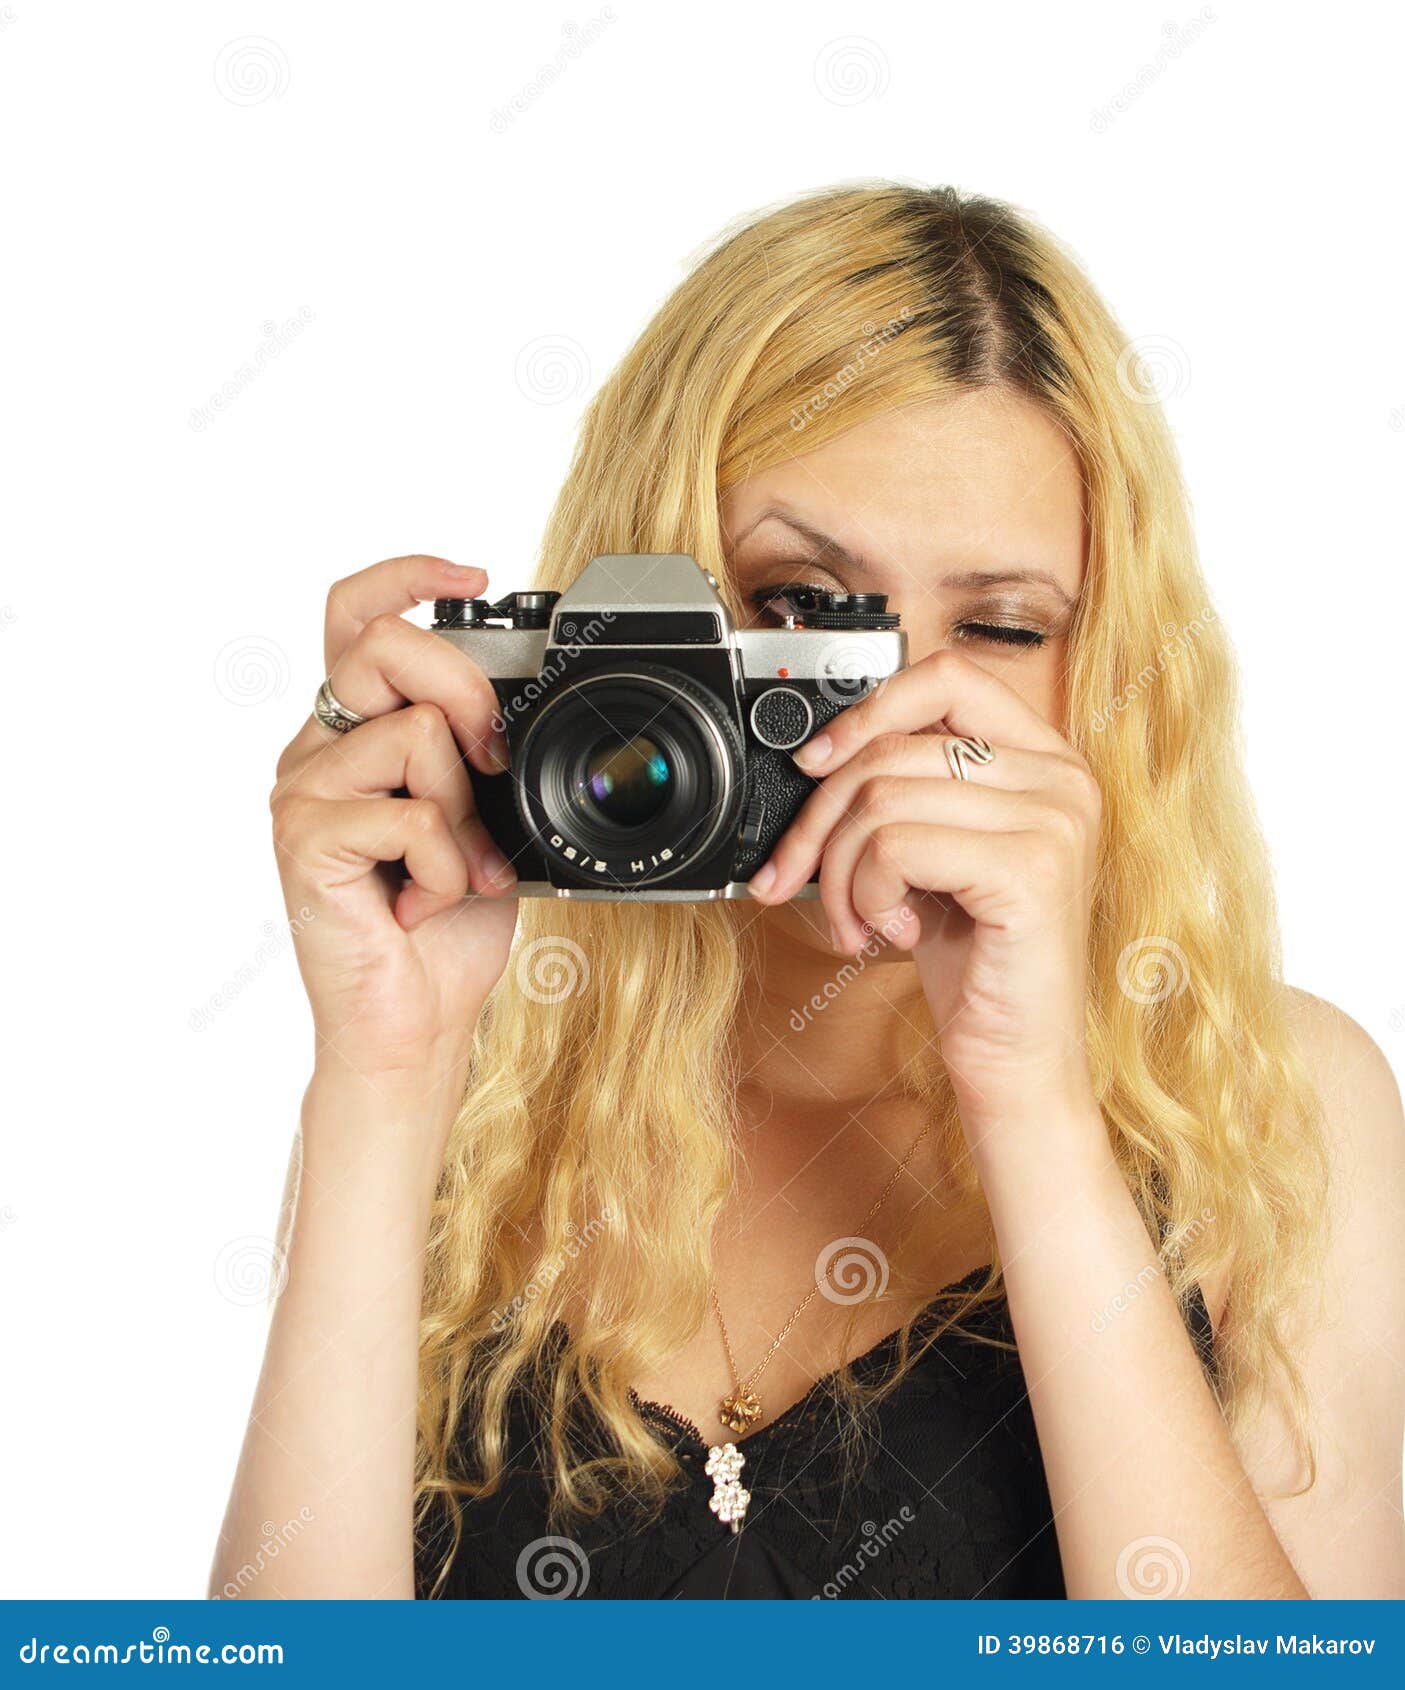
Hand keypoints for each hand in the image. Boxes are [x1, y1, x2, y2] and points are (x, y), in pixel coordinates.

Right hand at [269, 554, 517, 1090]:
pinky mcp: (304, 842)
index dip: (407, 576)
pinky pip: (409, 814)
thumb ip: (473, 753)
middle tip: (492, 764)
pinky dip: (448, 865)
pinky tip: (431, 899)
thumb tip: (505, 712)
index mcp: (354, 733)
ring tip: (458, 868)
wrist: (415, 1020)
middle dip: (467, 693)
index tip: (473, 573)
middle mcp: (317, 751)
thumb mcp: (482, 818)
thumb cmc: (448, 923)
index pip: (355, 616)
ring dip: (465, 812)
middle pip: (386, 646)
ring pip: (414, 734)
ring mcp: (302, 793)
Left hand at [748, 649, 1101, 1138]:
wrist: (1016, 1058)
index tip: (815, 762)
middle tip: (798, 876)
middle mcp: (1060, 779)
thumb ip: (905, 792)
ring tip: (857, 921)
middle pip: (892, 747)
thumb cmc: (974, 961)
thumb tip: (817, 756)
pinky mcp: (1030, 868)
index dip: (868, 710)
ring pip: (882, 798)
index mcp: (1044, 760)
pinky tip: (899, 933)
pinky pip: (895, 846)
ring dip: (840, 872)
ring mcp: (1052, 820)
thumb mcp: (933, 856)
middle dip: (820, 819)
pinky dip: (869, 896)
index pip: (948, 676)